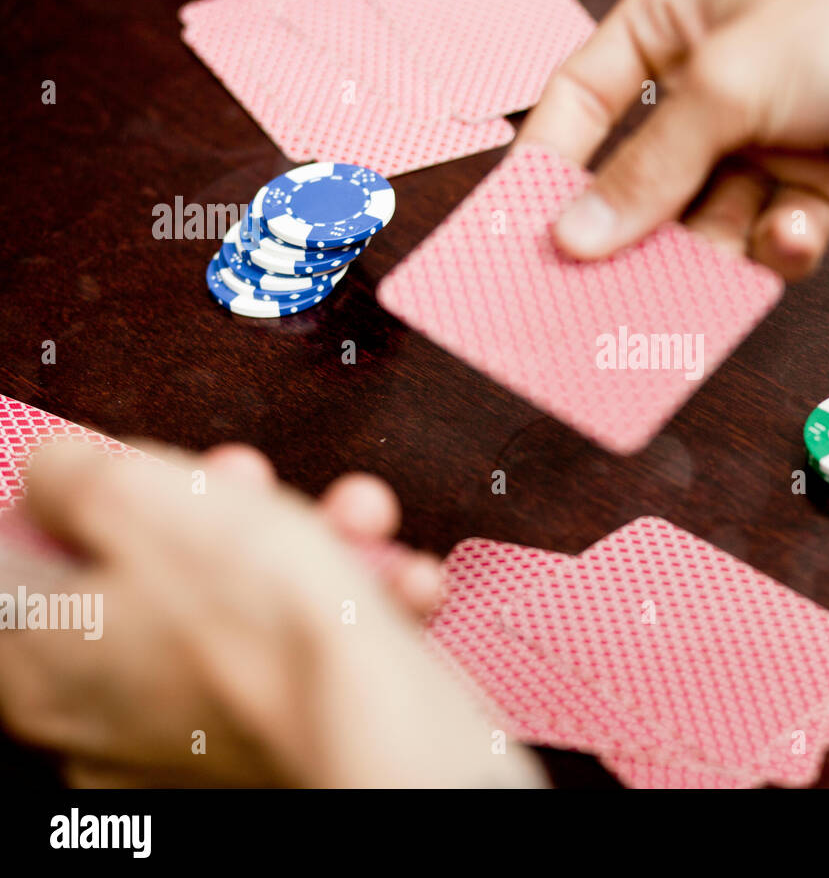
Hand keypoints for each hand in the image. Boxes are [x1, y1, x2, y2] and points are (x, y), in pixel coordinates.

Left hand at [0, 442, 545, 787]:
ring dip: (308, 549)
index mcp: (38, 658)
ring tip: (358, 524)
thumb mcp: (136, 494)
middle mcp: (98, 713)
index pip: (18, 556)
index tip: (139, 473)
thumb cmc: (260, 616)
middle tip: (252, 483)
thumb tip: (58, 476)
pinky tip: (392, 584)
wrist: (378, 721)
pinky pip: (298, 660)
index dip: (82, 497)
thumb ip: (69, 475)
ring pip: (237, 611)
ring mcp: (185, 741)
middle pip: (139, 577)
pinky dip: (349, 611)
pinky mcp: (267, 753)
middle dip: (217, 510)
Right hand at [521, 0, 828, 278]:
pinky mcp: (815, 181)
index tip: (525, 224)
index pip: (584, 95)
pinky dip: (776, 245)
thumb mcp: (728, 84)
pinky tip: (793, 233)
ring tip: (687, 292)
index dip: (552, 160)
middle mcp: (715, 78)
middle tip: (594, 288)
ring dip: (702, 255)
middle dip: (630, 229)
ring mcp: (767, 133)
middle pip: (644, 172)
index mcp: (676, 17)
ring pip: (705, 217)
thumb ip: (648, 166)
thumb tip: (577, 235)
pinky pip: (768, 233)